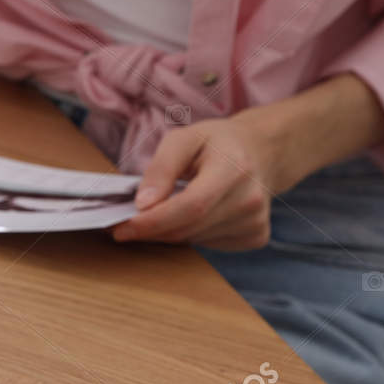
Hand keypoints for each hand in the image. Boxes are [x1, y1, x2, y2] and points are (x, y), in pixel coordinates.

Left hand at [112, 115, 291, 249]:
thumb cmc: (217, 143)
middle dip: (151, 229)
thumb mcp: (184, 139)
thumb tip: (143, 204)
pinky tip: (194, 213)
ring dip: (169, 230)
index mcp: (234, 169)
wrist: (262, 152)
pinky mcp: (256, 237)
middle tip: (124, 224)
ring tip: (163, 208)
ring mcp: (255, 222)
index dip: (154, 221)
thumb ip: (161, 168)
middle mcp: (250, 200)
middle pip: (189, 228)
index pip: (191, 206)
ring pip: (194, 239)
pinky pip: (208, 244)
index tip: (122, 228)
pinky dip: (190, 232)